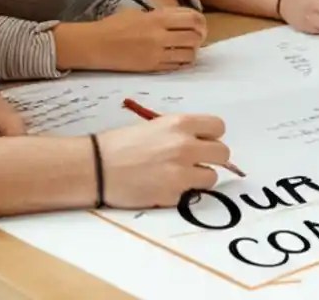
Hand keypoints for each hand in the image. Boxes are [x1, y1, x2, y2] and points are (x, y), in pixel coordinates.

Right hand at [61, 8, 207, 72]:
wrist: (95, 45)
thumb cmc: (114, 26)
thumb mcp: (138, 13)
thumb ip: (160, 16)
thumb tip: (179, 20)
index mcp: (157, 17)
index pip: (192, 18)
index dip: (201, 22)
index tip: (200, 25)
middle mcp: (160, 35)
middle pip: (195, 36)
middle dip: (200, 38)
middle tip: (197, 39)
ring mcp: (156, 52)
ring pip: (189, 54)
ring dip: (192, 52)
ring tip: (186, 50)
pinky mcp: (151, 67)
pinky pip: (176, 66)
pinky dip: (182, 62)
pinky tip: (177, 59)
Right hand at [97, 114, 230, 207]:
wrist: (96, 167)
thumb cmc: (119, 145)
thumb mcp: (154, 126)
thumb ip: (180, 133)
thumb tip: (200, 142)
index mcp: (180, 124)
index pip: (218, 127)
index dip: (211, 136)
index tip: (203, 143)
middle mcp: (185, 145)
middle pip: (222, 152)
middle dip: (211, 158)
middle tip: (195, 163)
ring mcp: (181, 171)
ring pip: (212, 176)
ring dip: (200, 178)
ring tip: (179, 177)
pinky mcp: (174, 194)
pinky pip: (194, 194)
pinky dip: (184, 193)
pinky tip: (165, 188)